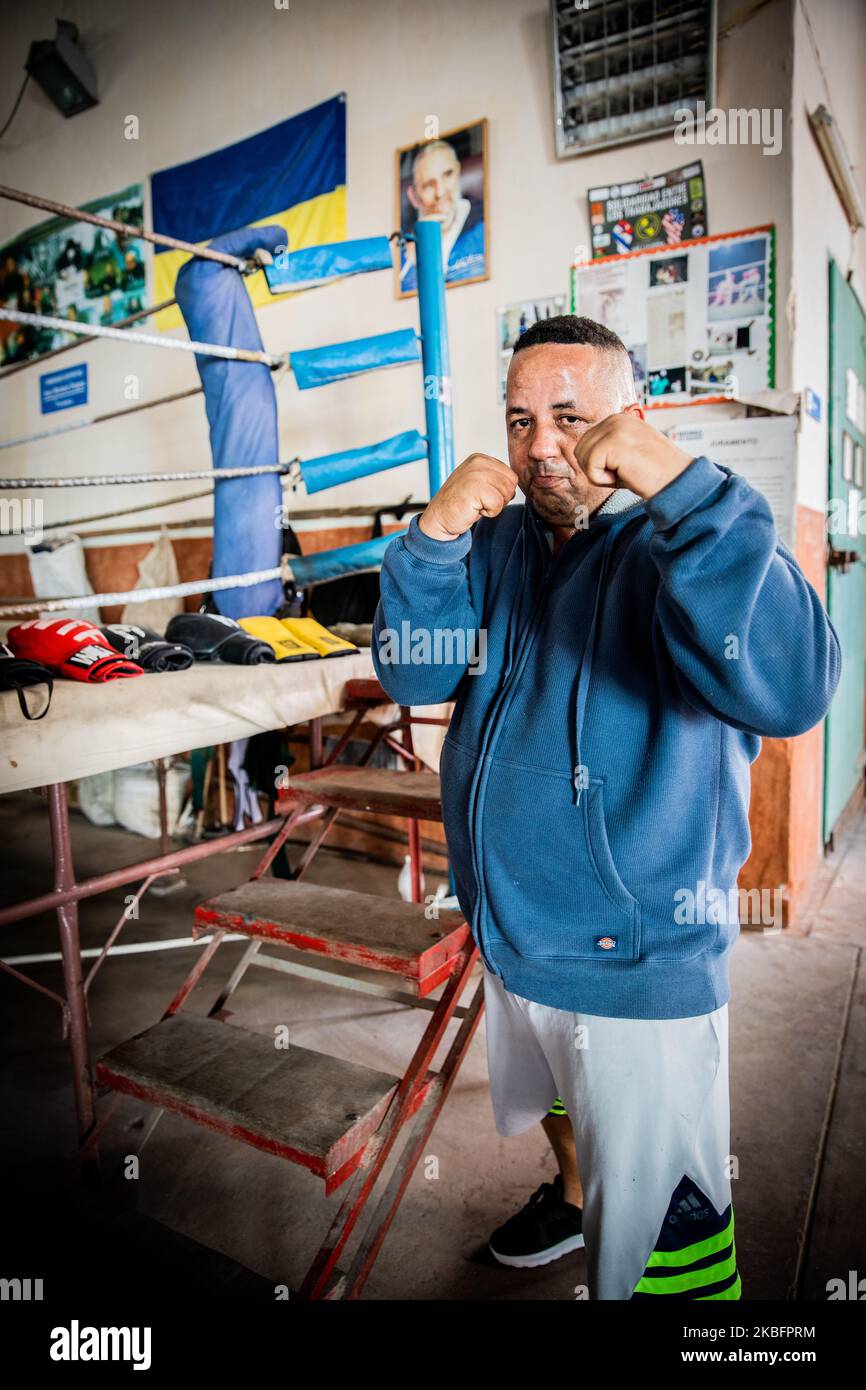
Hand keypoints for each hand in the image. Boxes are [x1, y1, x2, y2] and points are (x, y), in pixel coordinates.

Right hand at [419, 453, 517, 540]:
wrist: (439, 518)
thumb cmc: (460, 503)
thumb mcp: (479, 483)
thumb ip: (496, 478)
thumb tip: (515, 483)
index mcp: (480, 459)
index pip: (510, 475)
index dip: (501, 491)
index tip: (483, 495)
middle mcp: (477, 462)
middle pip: (511, 483)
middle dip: (500, 498)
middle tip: (480, 502)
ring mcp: (475, 474)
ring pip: (506, 493)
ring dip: (494, 506)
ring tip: (476, 504)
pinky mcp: (475, 489)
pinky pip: (498, 504)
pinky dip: (489, 512)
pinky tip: (474, 509)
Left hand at [572, 413, 694, 498]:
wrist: (675, 480)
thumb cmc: (654, 472)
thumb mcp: (627, 451)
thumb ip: (607, 447)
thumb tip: (582, 453)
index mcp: (617, 419)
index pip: (586, 443)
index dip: (599, 464)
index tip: (624, 466)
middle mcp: (614, 419)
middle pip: (580, 450)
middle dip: (596, 468)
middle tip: (623, 471)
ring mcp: (614, 428)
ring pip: (582, 458)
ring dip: (600, 474)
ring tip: (625, 471)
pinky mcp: (612, 442)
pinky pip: (590, 469)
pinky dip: (604, 480)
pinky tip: (626, 474)